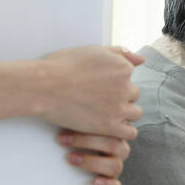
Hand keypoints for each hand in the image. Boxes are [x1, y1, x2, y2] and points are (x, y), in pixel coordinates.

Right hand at [38, 45, 144, 184]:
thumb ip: (119, 53)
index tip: (100, 87)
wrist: (43, 86)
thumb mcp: (93, 51)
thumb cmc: (62, 66)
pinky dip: (122, 132)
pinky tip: (110, 129)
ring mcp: (119, 107)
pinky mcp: (110, 125)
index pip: (129, 78)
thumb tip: (141, 59)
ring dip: (123, 115)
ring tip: (104, 114)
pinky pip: (130, 133)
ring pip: (135, 114)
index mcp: (122, 67)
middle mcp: (125, 86)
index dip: (115, 84)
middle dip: (120, 98)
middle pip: (133, 95)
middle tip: (99, 101)